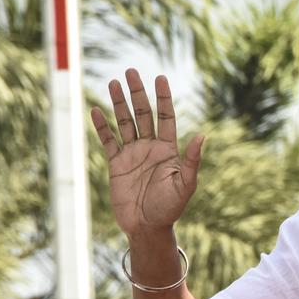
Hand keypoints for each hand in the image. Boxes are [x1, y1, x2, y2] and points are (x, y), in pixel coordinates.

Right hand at [90, 68, 203, 237]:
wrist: (147, 227)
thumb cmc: (170, 208)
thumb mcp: (185, 185)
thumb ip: (191, 160)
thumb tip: (202, 136)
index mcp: (168, 150)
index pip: (166, 117)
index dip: (163, 98)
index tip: (160, 78)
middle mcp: (150, 148)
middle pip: (143, 114)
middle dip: (137, 93)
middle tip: (131, 71)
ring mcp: (132, 155)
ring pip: (124, 123)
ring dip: (119, 103)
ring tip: (113, 82)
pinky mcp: (116, 165)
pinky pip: (108, 141)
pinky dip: (102, 126)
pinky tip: (96, 110)